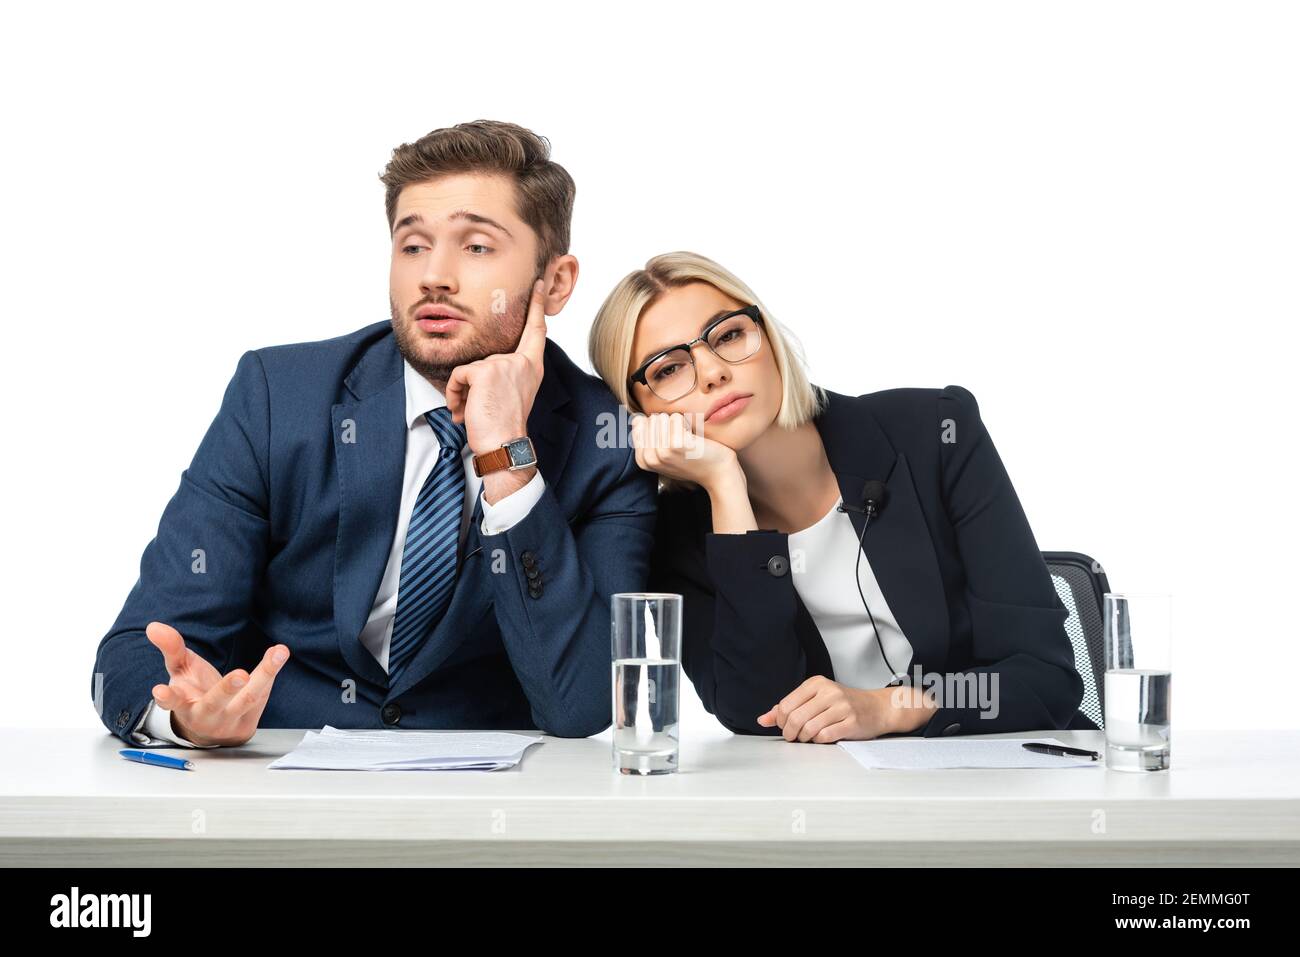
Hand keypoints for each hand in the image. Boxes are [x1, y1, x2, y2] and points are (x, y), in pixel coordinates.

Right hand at [145, 621, 289, 746]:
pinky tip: (279, 653)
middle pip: (216, 703)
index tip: (160, 691)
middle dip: (227, 688)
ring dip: (264, 675)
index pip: (172, 703)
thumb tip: (153, 626)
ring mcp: (230, 720)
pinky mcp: (250, 721)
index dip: (166, 698)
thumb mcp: (181, 670)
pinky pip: (264, 695)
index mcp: (182, 705)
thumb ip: (171, 649)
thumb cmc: (193, 693)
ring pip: (249, 698)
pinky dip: (271, 674)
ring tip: (277, 653)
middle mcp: (206, 715)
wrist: (212, 729)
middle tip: (241, 674)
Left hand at [445, 278, 546, 453]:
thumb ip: (505, 374)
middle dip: (472, 384)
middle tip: (477, 409)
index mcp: (531, 367)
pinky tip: (463, 411)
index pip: (536, 331)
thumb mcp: (512, 394)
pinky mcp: (485, 371)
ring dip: (463, 393)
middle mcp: (521, 362)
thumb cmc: (505, 425)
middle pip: (485, 359)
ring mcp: (504, 364)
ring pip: (469, 369)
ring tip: (470, 413)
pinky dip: (454, 394)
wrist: (504, 444)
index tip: (537, 285)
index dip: (535, 307)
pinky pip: (459, 375)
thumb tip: (479, 371)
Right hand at [629, 411, 742, 491]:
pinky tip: (693, 438)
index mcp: (643, 460)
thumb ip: (648, 439)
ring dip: (678, 424)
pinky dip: (687, 423)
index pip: (639, 424)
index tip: (670, 443)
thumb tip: (636, 418)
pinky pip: (676, 417)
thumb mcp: (664, 454)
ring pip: (663, 417)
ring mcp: (662, 451)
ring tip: (687, 440)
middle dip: (668, 425)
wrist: (717, 473)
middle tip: (681, 442)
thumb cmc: (692, 460)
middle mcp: (650, 458)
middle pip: (651, 419)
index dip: (658, 427)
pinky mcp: (677, 444)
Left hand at [756, 676, 898, 742]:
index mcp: (816, 683)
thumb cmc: (843, 704)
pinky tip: (822, 737)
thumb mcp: (814, 699)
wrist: (876, 707)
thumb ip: (788, 708)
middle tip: (793, 736)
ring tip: (808, 736)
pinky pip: (825, 736)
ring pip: (809, 729)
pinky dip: (819, 741)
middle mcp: (829, 692)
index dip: (780, 721)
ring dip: (804, 738)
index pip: (786, 705)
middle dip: (790, 733)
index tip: (785, 726)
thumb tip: (763, 719)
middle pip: (795, 718)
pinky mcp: (851, 722)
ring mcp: (842, 707)